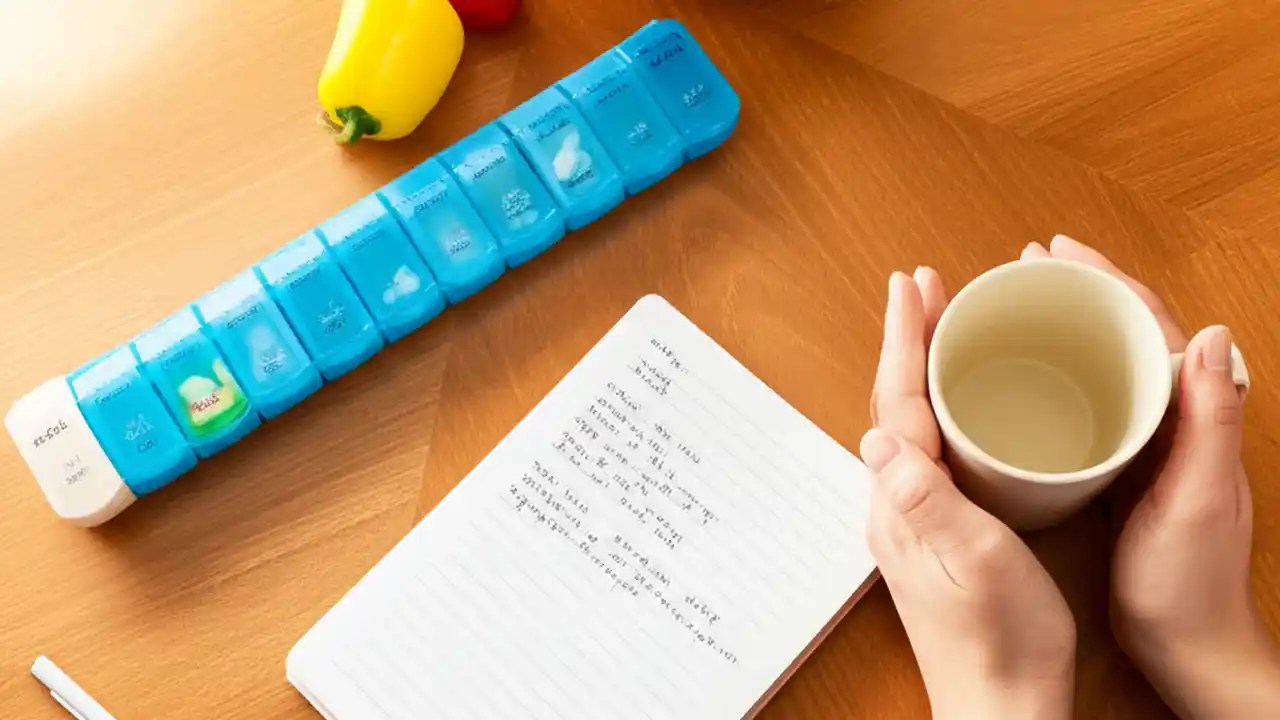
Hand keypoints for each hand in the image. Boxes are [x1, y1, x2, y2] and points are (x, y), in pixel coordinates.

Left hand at [866, 268, 1075, 719]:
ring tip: (933, 321)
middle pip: (896, 401)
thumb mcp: (974, 561)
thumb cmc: (1000, 638)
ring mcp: (912, 515)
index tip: (911, 285)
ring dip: (917, 366)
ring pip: (910, 421)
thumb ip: (927, 498)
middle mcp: (897, 501)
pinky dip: (935, 406)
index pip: (899, 400)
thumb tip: (878, 437)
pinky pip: (927, 448)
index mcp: (905, 499)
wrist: (1002, 701)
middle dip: (906, 338)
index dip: (905, 338)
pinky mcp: (934, 528)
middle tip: (922, 285)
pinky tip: (951, 401)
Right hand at [1023, 235, 1279, 718]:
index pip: (1154, 324)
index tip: (1057, 253)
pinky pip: (1091, 402)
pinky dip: (1060, 376)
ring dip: (1068, 326)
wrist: (1186, 643)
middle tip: (1028, 266)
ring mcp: (1145, 442)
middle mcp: (1173, 418)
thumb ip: (1209, 420)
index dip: (1107, 280)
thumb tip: (1211, 332)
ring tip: (1022, 303)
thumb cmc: (1192, 581)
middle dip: (1080, 291)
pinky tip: (1026, 377)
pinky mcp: (1120, 467)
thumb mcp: (1201, 498)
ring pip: (1107, 363)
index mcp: (1195, 415)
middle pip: (1127, 332)